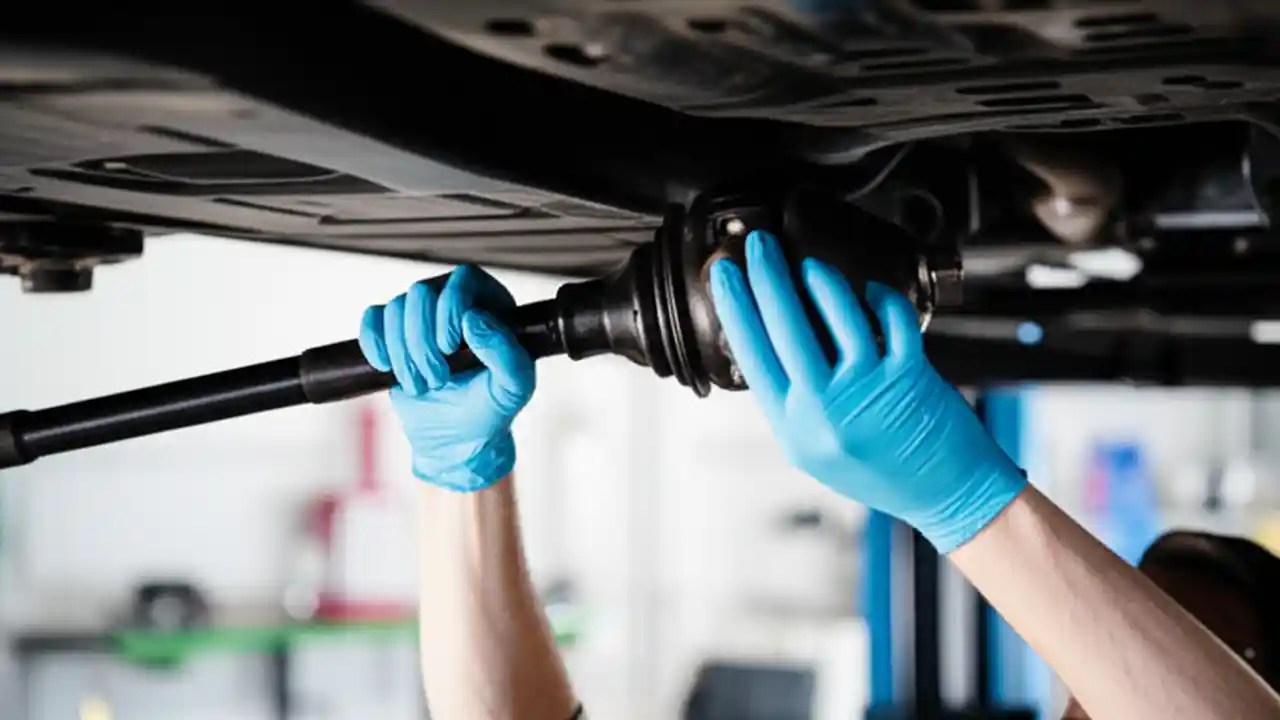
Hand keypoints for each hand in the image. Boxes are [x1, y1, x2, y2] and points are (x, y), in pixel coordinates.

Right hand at [358, 265, 533, 491]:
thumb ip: (507, 354)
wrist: (455, 438)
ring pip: (395, 307)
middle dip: (423, 343)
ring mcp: (421, 315)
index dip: (450, 307)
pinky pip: (372, 319)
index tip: (450, 348)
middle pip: (422, 292)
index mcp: (491, 304)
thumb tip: (474, 319)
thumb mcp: (513, 388)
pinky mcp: (392, 331)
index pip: (464, 278)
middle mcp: (454, 301)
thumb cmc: (490, 409)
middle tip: (438, 379)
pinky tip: (387, 369)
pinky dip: (375, 345)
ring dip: (403, 354)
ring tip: (422, 385)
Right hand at [708, 230, 1024, 551]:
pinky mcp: (908, 374)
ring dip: (822, 278)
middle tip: (759, 244)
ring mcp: (867, 389)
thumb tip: (772, 343)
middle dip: (766, 274)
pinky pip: (888, 317)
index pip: (751, 352)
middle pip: (785, 323)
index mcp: (792, 425)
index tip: (724, 275)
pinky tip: (872, 293)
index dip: (733, 306)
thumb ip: (792, 400)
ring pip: (837, 311)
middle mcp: (824, 408)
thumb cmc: (881, 471)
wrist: (945, 494)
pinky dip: (879, 297)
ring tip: (813, 266)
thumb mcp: (813, 448)